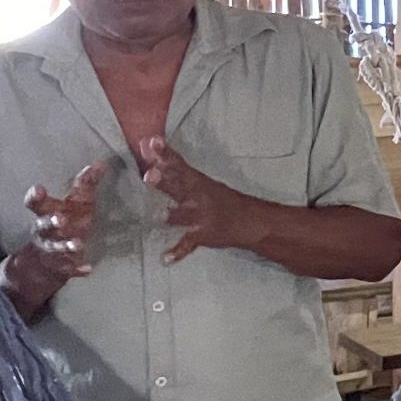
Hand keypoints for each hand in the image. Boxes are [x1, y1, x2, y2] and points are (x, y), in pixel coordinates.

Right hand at [14, 163, 107, 289]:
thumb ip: (84, 186)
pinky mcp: (61, 266)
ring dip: (67, 245)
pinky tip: (88, 269)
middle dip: (51, 222)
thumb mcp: (74, 204)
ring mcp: (52, 249)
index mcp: (47, 213)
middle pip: (43, 225)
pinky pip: (69, 269)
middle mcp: (45, 231)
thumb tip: (101, 164)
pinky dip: (78, 269)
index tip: (38, 188)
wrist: (45, 261)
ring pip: (56, 247)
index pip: (36, 203)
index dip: (35, 196)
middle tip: (61, 219)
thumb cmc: (66, 223)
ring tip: (79, 245)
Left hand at [138, 137, 255, 263]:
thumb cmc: (223, 200)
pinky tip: (165, 259)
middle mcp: (199, 198)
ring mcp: (201, 217)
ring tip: (161, 217)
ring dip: (173, 215)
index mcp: (199, 182)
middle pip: (178, 187)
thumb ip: (175, 174)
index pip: (179, 165)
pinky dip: (178, 252)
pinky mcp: (203, 236)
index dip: (164, 154)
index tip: (152, 142)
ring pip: (183, 215)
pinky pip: (188, 244)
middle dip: (165, 181)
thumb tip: (149, 151)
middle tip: (149, 174)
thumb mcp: (203, 183)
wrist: (250, 222)